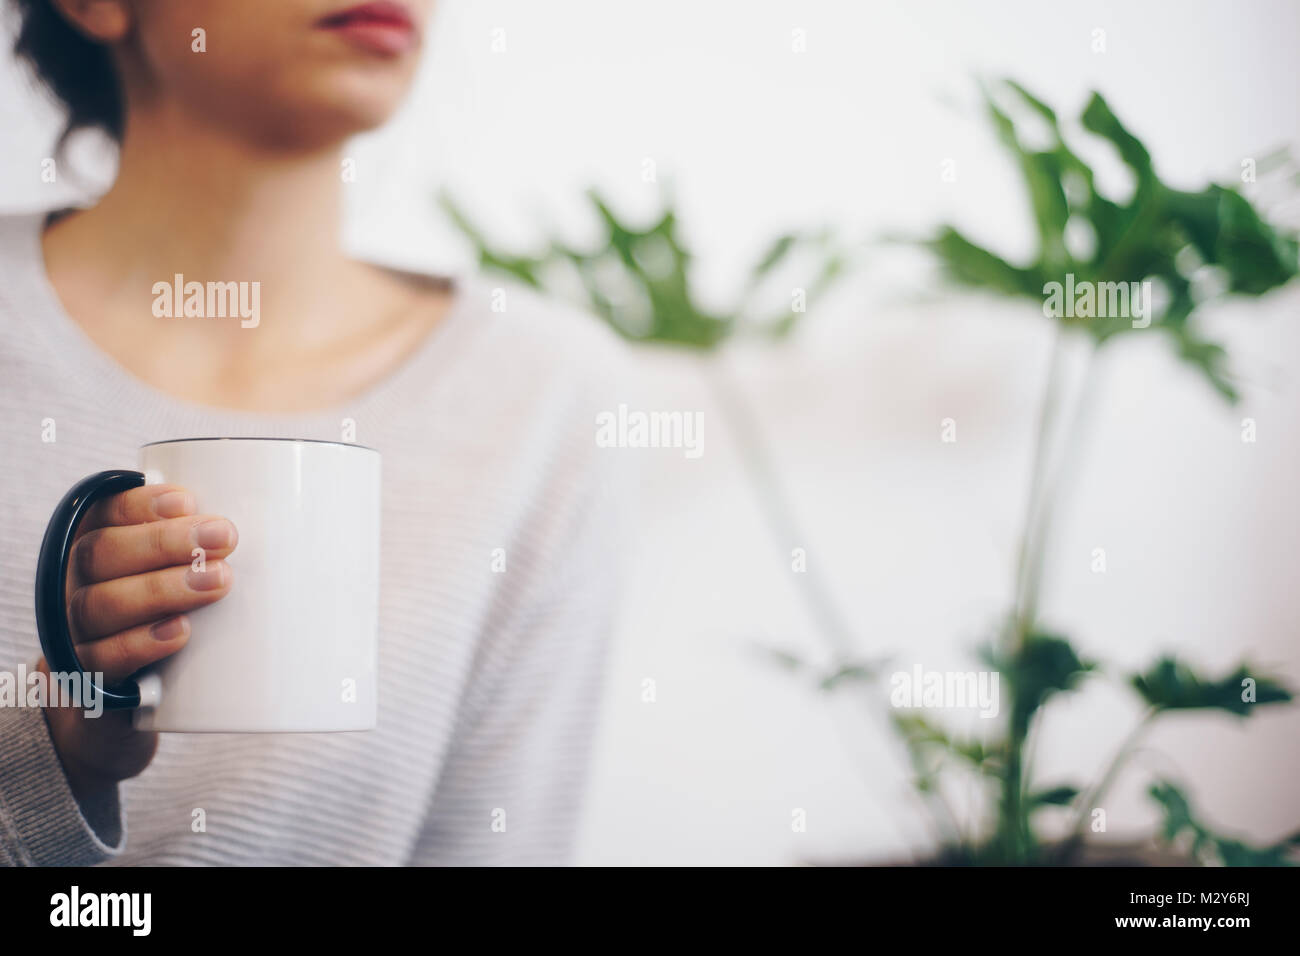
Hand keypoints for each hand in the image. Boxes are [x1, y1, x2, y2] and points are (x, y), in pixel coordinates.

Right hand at [41, 484, 236, 803]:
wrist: (120, 714)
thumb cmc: (173, 628)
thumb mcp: (191, 585)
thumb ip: (223, 556)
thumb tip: (319, 529)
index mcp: (102, 552)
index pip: (106, 514)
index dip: (142, 503)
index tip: (190, 499)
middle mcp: (79, 588)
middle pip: (102, 554)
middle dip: (165, 542)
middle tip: (225, 537)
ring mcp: (79, 636)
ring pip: (101, 604)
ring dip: (162, 589)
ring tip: (218, 582)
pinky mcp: (93, 683)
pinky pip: (102, 661)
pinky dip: (140, 645)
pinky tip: (180, 634)